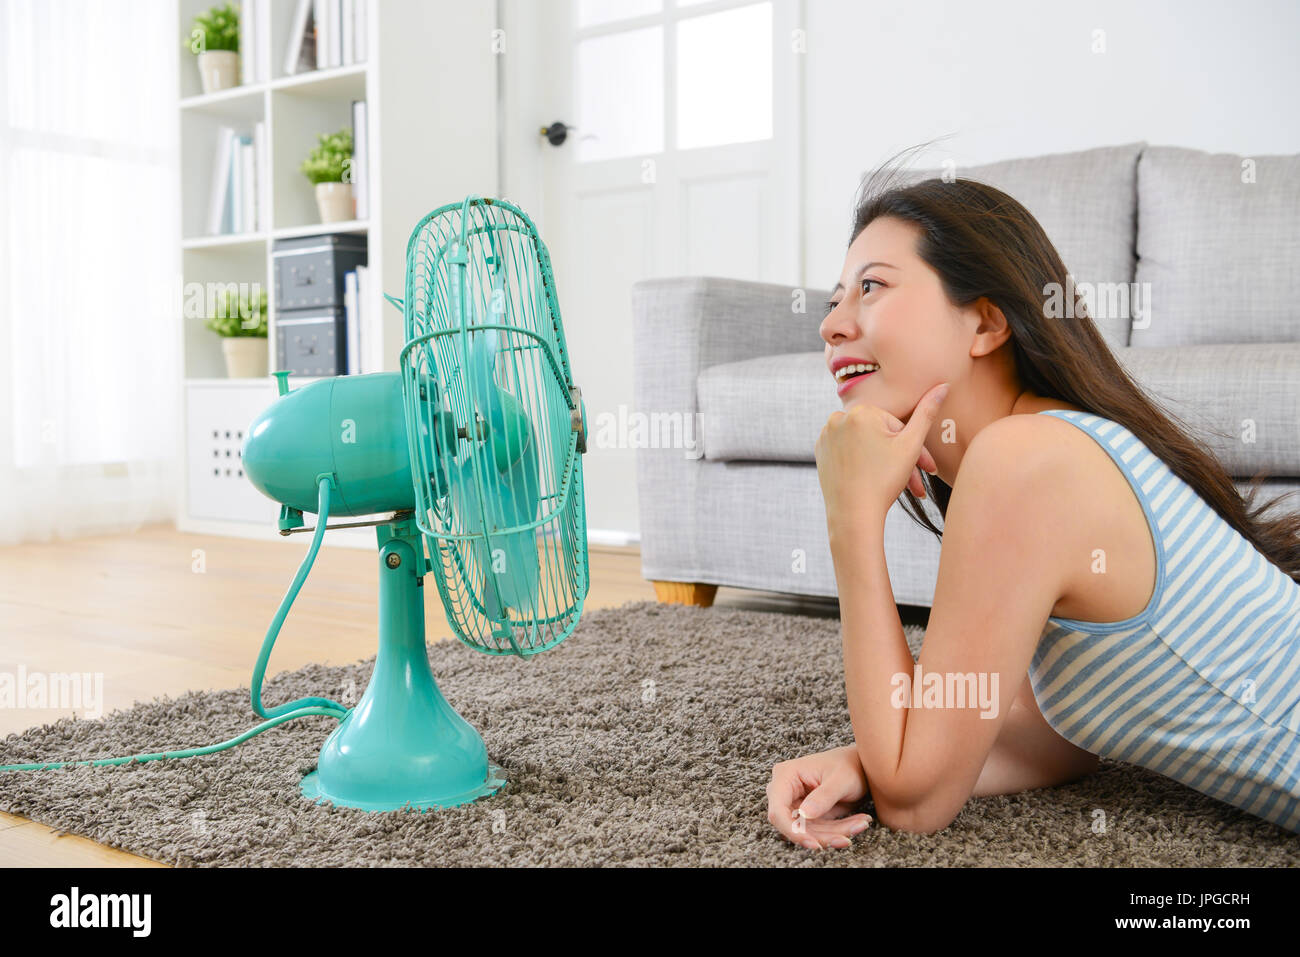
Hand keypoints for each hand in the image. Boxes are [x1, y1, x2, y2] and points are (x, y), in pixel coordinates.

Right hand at [767, 745, 872, 849]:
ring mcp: (796, 803)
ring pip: (808, 832)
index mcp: (786, 775)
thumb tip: (804, 815)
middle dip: (821, 835)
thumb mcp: (840, 780)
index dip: (792, 830)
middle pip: (793, 825)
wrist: (860, 765)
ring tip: (860, 824)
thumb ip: (823, 797)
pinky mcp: (807, 814)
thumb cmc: (849, 765)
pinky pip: (818, 831)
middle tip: (846, 838)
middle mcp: (786, 791)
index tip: (813, 844)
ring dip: (834, 834)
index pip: (778, 810)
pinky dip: (838, 832)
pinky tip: (857, 823)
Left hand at [815, 382, 948, 528]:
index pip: (897, 427)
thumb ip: (927, 412)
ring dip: (882, 460)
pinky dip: (861, 462)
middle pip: (880, 436)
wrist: (853, 516)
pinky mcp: (820, 451)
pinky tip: (871, 479)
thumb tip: (943, 385)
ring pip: (865, 444)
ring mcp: (826, 434)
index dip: (915, 450)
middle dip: (900, 459)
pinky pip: (848, 452)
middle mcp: (838, 417)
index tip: (929, 471)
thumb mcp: (912, 445)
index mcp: (861, 411)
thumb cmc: (884, 481)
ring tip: (894, 484)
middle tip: (916, 485)